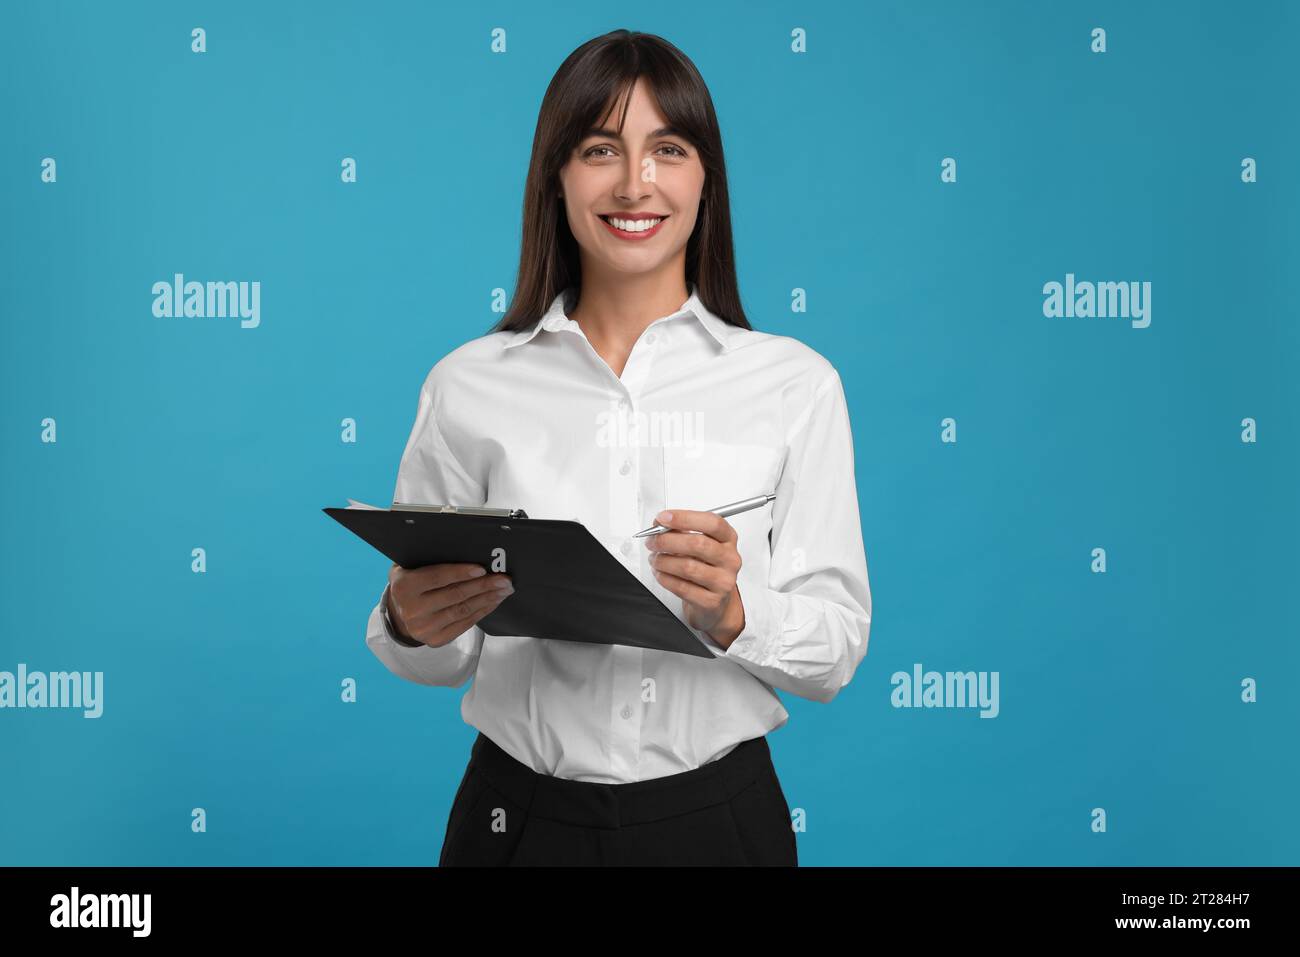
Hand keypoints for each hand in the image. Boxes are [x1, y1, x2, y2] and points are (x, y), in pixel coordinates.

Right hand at [386, 562, 513, 647]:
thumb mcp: (409, 567)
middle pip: (455, 595)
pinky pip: (465, 624)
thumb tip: (464, 549)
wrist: (400, 613)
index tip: (482, 569)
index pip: (437, 577)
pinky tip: (493, 602)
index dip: (461, 573)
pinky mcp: (435, 639)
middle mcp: (412, 610)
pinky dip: (482, 611)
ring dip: (487, 599)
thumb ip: (428, 558)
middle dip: (483, 586)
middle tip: (503, 579)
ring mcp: (424, 627)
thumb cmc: (412, 582)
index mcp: (404, 587)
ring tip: (503, 590)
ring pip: (463, 610)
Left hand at [644, 509, 745, 648]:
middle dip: (667, 540)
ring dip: (663, 561)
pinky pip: (682, 587)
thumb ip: (681, 531)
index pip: (712, 523)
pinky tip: (661, 573)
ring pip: (687, 567)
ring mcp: (723, 581)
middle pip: (698, 544)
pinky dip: (665, 578)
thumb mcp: (700, 544)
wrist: (715, 601)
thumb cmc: (705, 567)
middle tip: (652, 541)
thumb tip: (660, 524)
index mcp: (728, 539)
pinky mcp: (711, 601)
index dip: (685, 518)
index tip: (663, 518)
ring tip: (655, 559)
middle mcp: (730, 559)